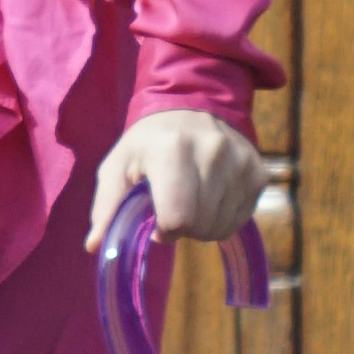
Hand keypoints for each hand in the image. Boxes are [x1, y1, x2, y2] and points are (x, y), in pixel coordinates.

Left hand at [90, 107, 263, 253]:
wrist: (193, 106)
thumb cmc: (148, 143)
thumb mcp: (118, 167)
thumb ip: (107, 207)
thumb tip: (95, 247)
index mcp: (173, 149)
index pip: (178, 218)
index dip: (163, 228)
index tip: (156, 214)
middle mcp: (213, 151)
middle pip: (200, 226)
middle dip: (183, 226)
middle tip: (173, 204)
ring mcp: (240, 162)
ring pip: (221, 227)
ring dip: (202, 224)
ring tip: (192, 197)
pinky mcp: (257, 172)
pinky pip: (239, 220)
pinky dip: (222, 218)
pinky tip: (211, 195)